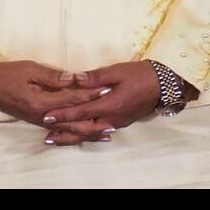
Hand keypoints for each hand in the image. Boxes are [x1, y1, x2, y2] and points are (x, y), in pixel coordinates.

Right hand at [0, 59, 117, 133]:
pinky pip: (60, 129)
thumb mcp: (30, 69)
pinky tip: (84, 132)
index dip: (92, 94)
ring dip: (89, 131)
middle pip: (75, 121)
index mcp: (42, 102)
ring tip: (108, 132)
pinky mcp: (37, 120)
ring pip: (69, 129)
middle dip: (96, 119)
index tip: (109, 89)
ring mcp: (40, 121)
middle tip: (116, 118)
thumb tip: (75, 79)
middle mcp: (43, 116)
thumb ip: (53, 76)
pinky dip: (75, 132)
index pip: (73, 99)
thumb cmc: (6, 73)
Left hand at [38, 60, 169, 145]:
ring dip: (72, 136)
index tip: (47, 116)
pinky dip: (85, 134)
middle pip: (83, 128)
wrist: (163, 86)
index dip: (63, 114)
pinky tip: (78, 135)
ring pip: (90, 133)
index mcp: (109, 105)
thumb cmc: (140, 75)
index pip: (80, 112)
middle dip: (64, 130)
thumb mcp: (117, 71)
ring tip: (56, 138)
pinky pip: (99, 131)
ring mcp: (116, 122)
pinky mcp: (120, 122)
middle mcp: (112, 118)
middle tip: (46, 132)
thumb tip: (75, 78)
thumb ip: (96, 77)